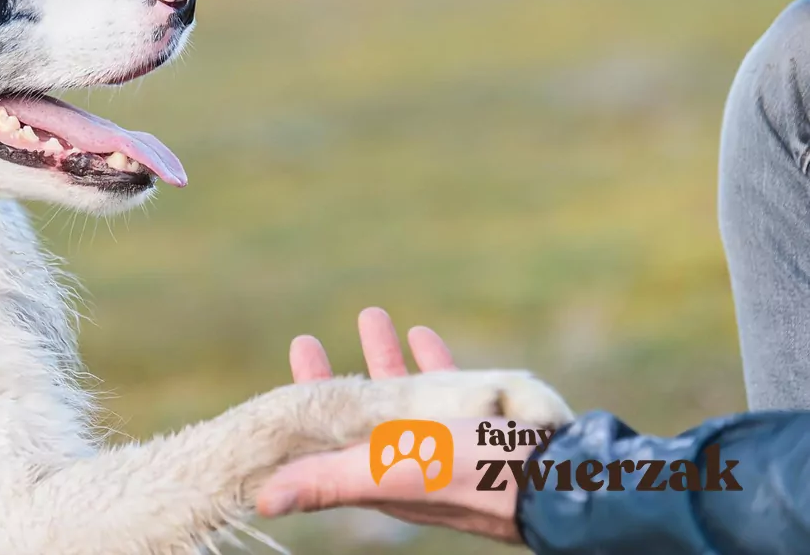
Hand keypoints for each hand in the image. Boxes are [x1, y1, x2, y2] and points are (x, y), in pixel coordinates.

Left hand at [255, 308, 532, 543]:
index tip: (295, 356)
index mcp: (376, 467)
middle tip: (306, 338)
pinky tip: (422, 332)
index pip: (326, 429)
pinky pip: (449, 383)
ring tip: (370, 314)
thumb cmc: (466, 475)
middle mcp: (406, 451)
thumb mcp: (385, 473)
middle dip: (333, 373)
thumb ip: (325, 481)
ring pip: (402, 388)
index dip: (306, 395)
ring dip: (384, 355)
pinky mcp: (479, 422)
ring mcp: (443, 435)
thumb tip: (262, 499)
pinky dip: (432, 358)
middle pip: (357, 407)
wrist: (552, 480)